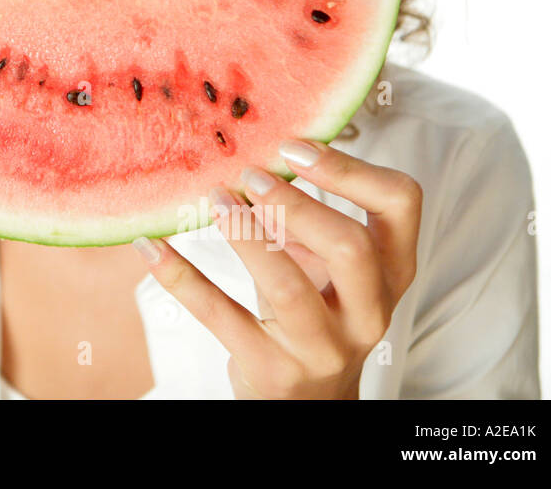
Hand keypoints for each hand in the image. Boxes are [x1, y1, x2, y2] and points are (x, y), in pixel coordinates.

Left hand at [132, 139, 422, 398]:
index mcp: (389, 272)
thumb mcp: (325, 268)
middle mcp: (368, 312)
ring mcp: (322, 347)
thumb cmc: (315, 317)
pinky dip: (180, 276)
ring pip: (288, 286)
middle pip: (350, 247)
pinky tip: (151, 246)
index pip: (399, 203)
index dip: (349, 169)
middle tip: (252, 177)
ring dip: (244, 235)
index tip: (297, 147)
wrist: (309, 402)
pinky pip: (220, 315)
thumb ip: (305, 219)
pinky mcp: (272, 369)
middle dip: (296, 204)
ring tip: (215, 200)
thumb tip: (255, 155)